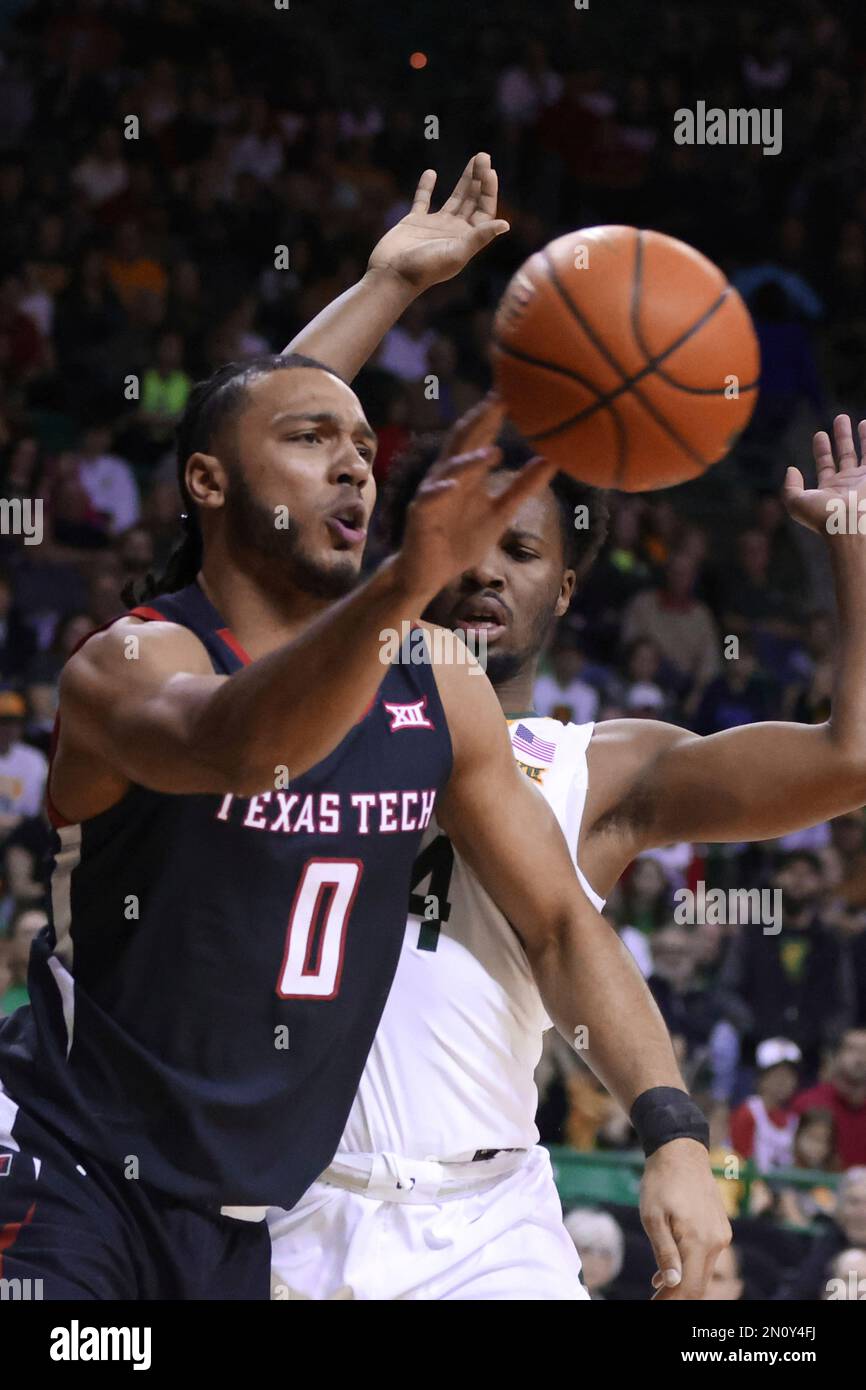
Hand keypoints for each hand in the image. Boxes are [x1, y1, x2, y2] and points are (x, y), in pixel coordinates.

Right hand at [367, 152, 508, 293]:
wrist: (392, 276)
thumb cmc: (425, 268)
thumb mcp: (456, 253)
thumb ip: (479, 237)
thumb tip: (506, 224)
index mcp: (466, 239)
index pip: (484, 211)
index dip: (489, 191)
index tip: (489, 171)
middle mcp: (453, 232)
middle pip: (472, 201)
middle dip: (479, 179)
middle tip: (483, 156)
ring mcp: (434, 227)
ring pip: (454, 199)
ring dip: (464, 180)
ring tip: (473, 160)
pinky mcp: (414, 223)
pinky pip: (422, 201)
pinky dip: (426, 187)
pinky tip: (431, 173)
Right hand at [393, 394, 554, 601]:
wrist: (429, 573)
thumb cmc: (462, 540)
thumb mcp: (501, 513)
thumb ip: (523, 487)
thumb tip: (552, 460)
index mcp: (467, 473)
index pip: (482, 435)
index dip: (496, 413)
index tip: (515, 388)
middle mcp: (448, 476)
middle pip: (463, 441)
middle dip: (480, 420)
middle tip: (501, 397)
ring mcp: (432, 494)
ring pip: (449, 470)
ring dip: (469, 460)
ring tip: (492, 451)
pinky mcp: (421, 516)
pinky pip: (429, 500)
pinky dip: (441, 491)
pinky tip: (454, 486)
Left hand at [639, 1138, 730, 1299]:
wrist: (681, 1151)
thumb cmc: (661, 1182)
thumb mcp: (653, 1217)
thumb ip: (664, 1252)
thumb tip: (672, 1283)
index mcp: (699, 1240)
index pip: (689, 1287)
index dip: (671, 1301)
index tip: (653, 1306)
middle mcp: (716, 1241)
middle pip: (699, 1283)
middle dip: (676, 1296)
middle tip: (654, 1300)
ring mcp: (721, 1234)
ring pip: (703, 1270)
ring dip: (683, 1282)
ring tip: (657, 1288)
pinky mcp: (720, 1227)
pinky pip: (706, 1255)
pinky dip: (690, 1266)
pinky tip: (671, 1269)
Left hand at [785, 414, 865, 535]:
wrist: (851, 524)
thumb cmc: (824, 516)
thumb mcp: (797, 503)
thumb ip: (790, 487)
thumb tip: (791, 470)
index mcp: (830, 489)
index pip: (826, 465)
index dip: (822, 450)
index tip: (820, 434)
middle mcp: (849, 483)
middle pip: (846, 455)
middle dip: (842, 436)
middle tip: (841, 418)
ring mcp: (863, 481)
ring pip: (865, 454)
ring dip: (863, 437)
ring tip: (860, 422)